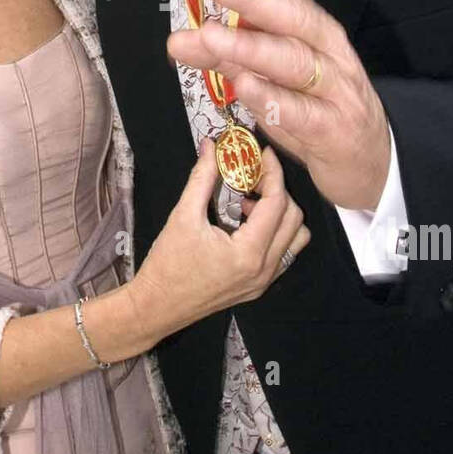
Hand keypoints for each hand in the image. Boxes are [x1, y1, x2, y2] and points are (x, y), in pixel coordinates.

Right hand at [126, 139, 308, 343]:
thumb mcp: (182, 216)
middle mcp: (264, 269)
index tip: (262, 154)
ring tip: (248, 203)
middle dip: (277, 191)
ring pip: (296, 238)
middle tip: (251, 177)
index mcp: (249, 252)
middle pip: (294, 218)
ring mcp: (264, 281)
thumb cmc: (167, 264)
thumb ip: (202, 178)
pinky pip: (284, 253)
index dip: (273, 173)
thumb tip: (211, 146)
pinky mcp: (258, 286)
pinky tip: (245, 224)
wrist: (156, 307)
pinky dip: (275, 232)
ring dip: (280, 214)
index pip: (277, 203)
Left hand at [166, 0, 390, 210]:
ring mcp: (337, 93)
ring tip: (211, 35)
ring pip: (296, 63)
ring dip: (252, 47)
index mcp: (318, 34)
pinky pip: (302, 114)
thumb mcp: (274, 80)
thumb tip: (180, 39)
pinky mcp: (335, 132)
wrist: (370, 166)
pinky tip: (243, 85)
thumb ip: (228, 58)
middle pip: (295, 19)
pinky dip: (272, 99)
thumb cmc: (317, 113)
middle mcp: (332, 55)